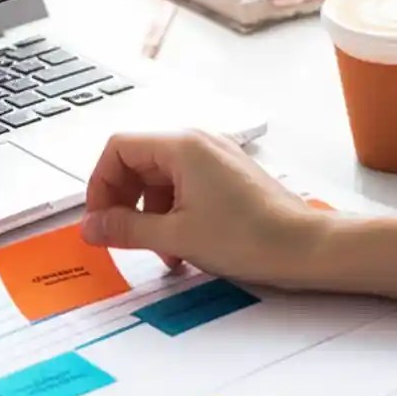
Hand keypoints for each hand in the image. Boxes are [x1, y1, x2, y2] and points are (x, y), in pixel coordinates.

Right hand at [80, 131, 330, 285]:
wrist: (306, 248)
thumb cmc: (251, 237)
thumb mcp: (175, 237)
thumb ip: (125, 230)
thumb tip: (90, 227)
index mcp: (181, 146)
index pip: (118, 149)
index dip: (100, 184)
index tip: (99, 220)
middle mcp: (197, 144)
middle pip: (137, 162)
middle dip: (123, 202)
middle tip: (119, 236)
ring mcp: (214, 159)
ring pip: (159, 179)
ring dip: (148, 214)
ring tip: (158, 251)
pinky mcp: (226, 177)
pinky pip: (183, 188)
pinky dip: (172, 215)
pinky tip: (180, 248)